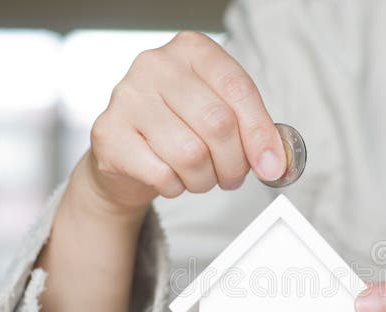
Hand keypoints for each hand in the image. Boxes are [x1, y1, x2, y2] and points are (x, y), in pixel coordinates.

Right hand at [81, 31, 285, 211]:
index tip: (272, 166)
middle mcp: (155, 65)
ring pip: (191, 154)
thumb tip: (276, 162)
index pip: (238, 89)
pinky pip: (162, 174)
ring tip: (201, 177)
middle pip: (217, 123)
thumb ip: (254, 132)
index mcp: (192, 50)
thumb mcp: (223, 118)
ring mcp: (127, 97)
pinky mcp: (109, 134)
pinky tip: (172, 178)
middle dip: (234, 163)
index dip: (261, 133)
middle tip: (233, 177)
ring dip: (205, 179)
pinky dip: (177, 187)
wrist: (125, 154)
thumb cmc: (181, 130)